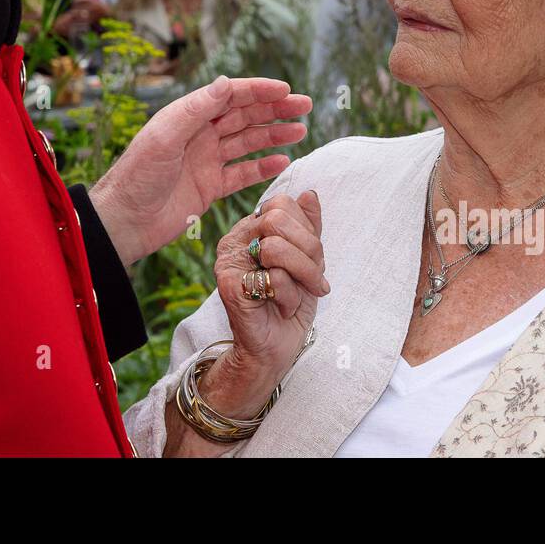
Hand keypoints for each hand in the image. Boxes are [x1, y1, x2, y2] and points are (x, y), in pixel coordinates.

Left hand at [89, 76, 311, 264]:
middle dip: (274, 109)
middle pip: (244, 116)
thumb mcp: (165, 137)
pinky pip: (242, 173)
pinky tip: (283, 161)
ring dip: (273, 135)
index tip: (286, 90)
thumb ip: (196, 109)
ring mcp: (206, 161)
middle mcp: (199, 135)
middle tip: (304, 106)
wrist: (124, 221)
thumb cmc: (137, 176)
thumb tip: (226, 82)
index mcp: (187, 117)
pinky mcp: (210, 187)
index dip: (258, 90)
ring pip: (247, 142)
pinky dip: (262, 166)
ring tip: (300, 130)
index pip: (230, 96)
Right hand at [216, 190, 326, 383]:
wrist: (273, 350)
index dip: (306, 229)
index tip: (314, 259)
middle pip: (278, 220)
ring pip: (276, 247)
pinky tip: (282, 308)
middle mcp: (234, 239)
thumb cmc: (289, 304)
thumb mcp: (307, 261)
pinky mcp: (229, 286)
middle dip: (309, 251)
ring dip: (302, 276)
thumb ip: (308, 227)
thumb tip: (310, 193)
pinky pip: (273, 278)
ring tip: (299, 295)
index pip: (281, 204)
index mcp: (250, 228)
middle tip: (315, 280)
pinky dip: (289, 297)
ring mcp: (228, 262)